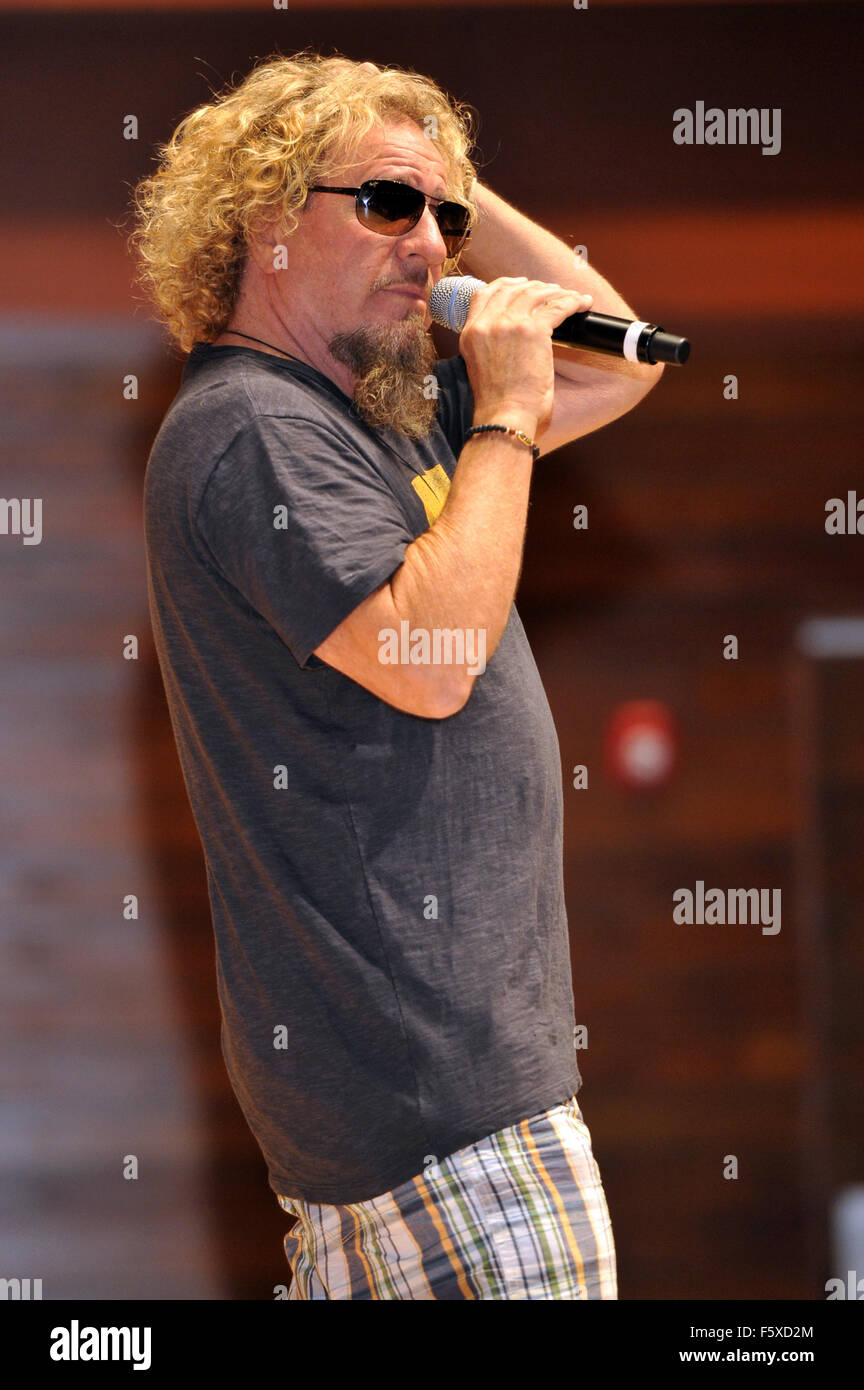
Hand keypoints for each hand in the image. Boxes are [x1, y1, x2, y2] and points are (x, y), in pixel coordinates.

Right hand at [459, 276, 592, 435]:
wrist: (504, 416)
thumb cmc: (498, 403)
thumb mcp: (479, 366)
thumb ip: (489, 344)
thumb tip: (512, 335)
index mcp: (471, 332)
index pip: (484, 293)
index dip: (505, 285)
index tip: (521, 285)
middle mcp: (487, 323)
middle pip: (512, 288)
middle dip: (534, 286)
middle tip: (551, 290)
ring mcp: (509, 324)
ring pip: (536, 293)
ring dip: (557, 292)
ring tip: (570, 297)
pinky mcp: (533, 331)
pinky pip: (558, 306)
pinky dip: (573, 302)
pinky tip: (583, 303)